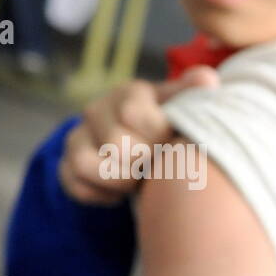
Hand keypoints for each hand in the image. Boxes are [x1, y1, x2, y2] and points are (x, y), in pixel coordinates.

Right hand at [58, 67, 218, 203]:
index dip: (157, 135)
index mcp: (128, 93)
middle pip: (115, 144)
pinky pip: (75, 185)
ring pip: (85, 163)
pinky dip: (101, 195)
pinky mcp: (66, 165)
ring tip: (138, 179)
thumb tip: (208, 81)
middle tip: (157, 165)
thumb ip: (190, 95)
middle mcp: (96, 110)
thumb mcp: (178, 106)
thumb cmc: (162, 124)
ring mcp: (77, 137)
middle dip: (143, 162)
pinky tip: (120, 190)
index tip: (171, 141)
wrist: (134, 141)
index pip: (133, 112)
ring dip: (119, 180)